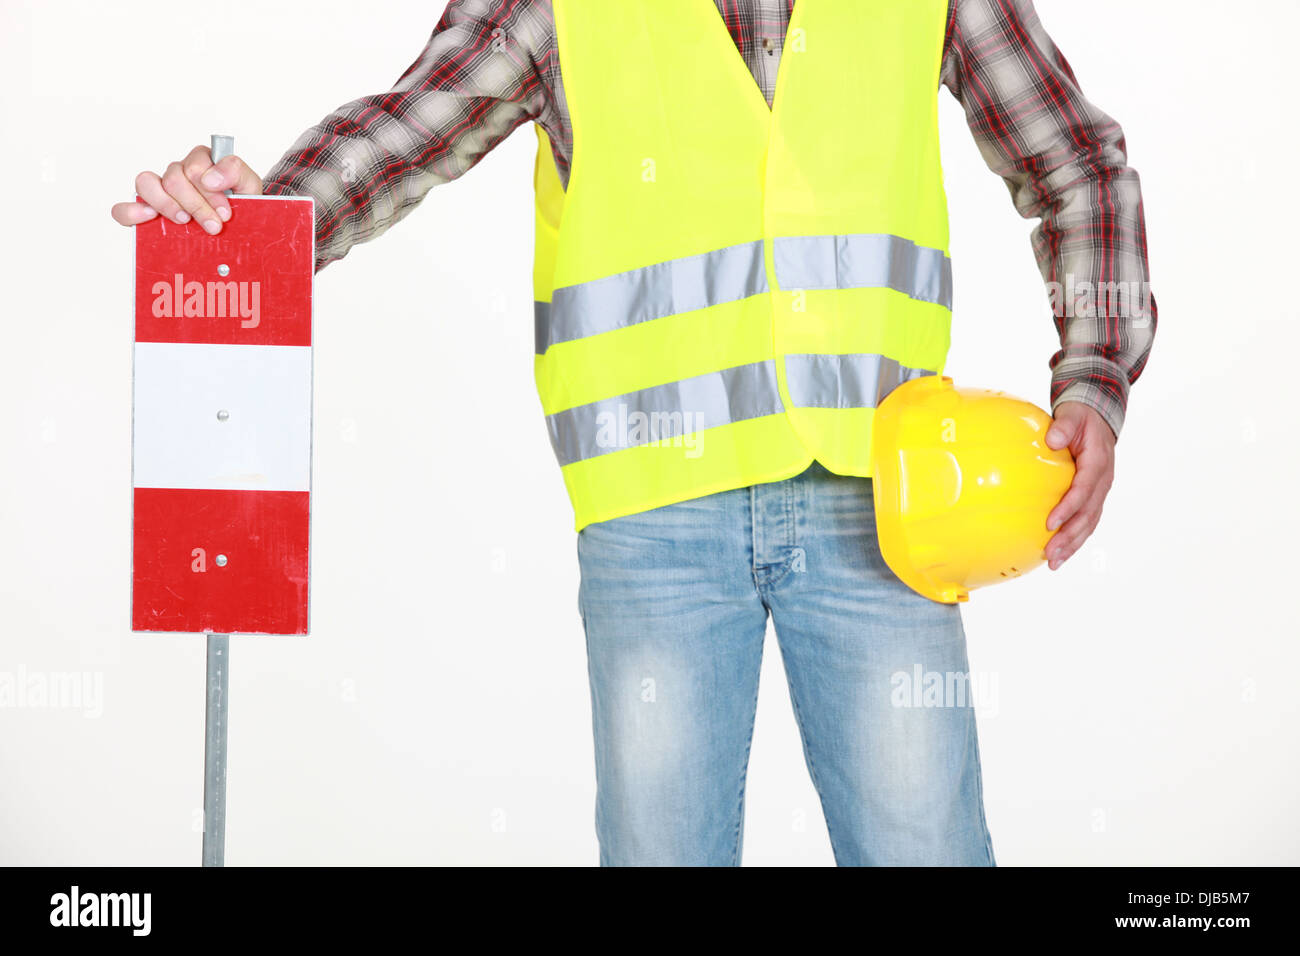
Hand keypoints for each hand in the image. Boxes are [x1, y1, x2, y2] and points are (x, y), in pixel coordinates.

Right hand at [110, 144, 261, 233]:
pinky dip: (131, 212)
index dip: (210, 191)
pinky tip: (148, 218)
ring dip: (167, 205)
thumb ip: (236, 172)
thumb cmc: (243, 206)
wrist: (242, 228)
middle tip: (214, 225)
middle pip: (173, 178)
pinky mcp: (148, 211)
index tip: (226, 213)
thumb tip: (211, 177)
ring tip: (185, 221)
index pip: (195, 165)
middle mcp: (178, 172)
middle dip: (196, 205)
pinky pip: (124, 208)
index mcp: (201, 161)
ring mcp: (161, 191)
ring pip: (146, 184)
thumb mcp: (249, 186)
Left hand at [1044, 401, 1115, 569]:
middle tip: (1051, 554)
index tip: (1050, 523)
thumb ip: (1062, 426)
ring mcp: (1100, 491)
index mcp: (1097, 463)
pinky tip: (1060, 553)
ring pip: (1089, 523)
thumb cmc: (1081, 418)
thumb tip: (1051, 440)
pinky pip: (1086, 521)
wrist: (1098, 419)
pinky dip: (1075, 538)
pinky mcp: (1094, 497)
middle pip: (1088, 514)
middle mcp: (1102, 481)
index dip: (1069, 508)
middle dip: (1070, 536)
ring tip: (1055, 562)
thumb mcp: (1072, 415)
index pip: (1084, 490)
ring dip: (1073, 544)